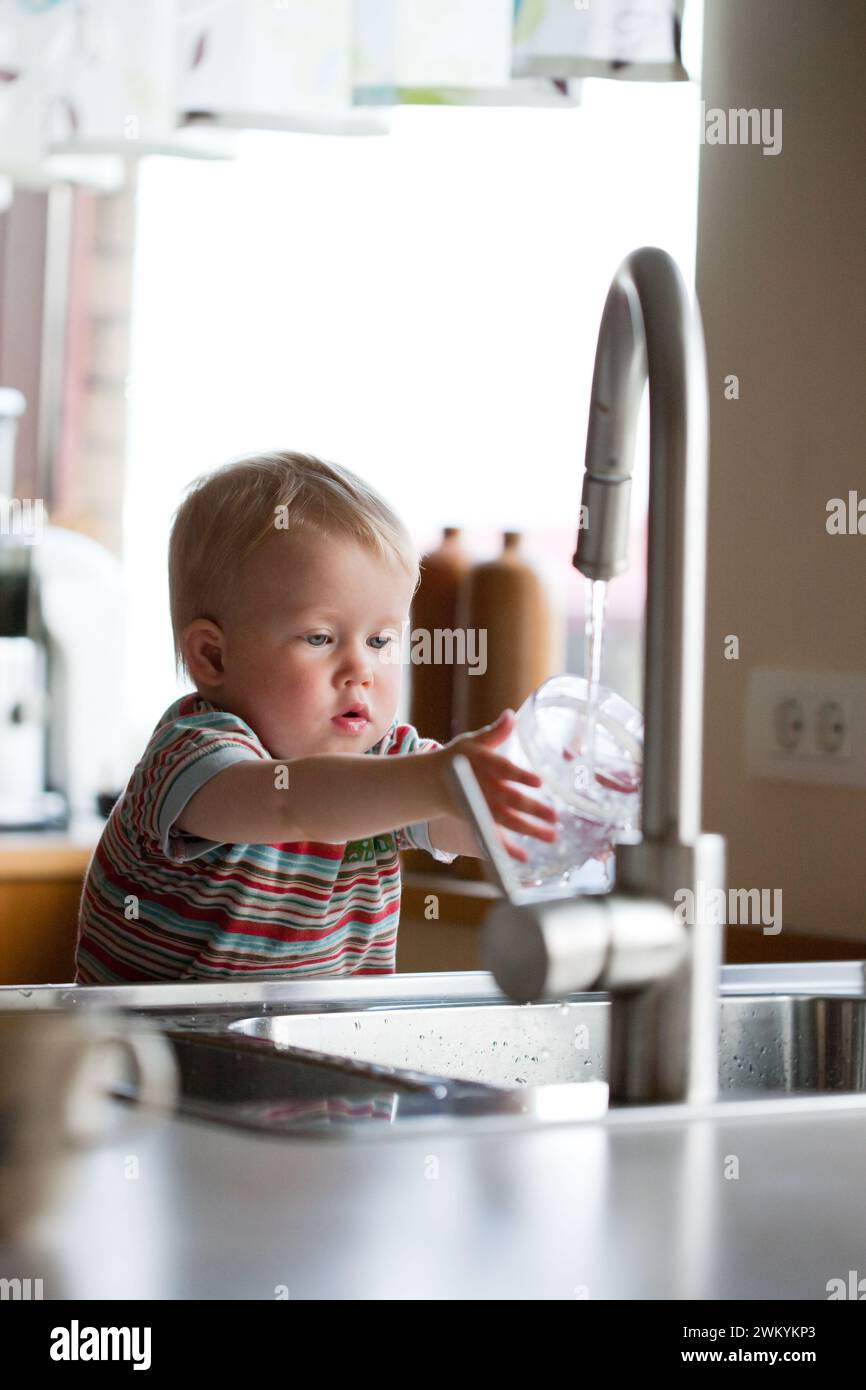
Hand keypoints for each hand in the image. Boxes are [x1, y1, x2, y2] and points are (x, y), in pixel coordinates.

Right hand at [439, 709, 558, 861]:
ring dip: (529, 830)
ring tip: (552, 836)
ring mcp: (480, 806)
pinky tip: (524, 858)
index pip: (504, 770)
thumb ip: (495, 732)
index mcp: (482, 764)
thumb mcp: (474, 741)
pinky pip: (492, 836)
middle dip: (533, 809)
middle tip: (555, 816)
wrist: (433, 781)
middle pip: (510, 800)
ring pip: (506, 820)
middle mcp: (482, 787)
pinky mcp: (477, 820)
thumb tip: (510, 715)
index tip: (540, 783)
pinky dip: (506, 849)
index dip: (521, 776)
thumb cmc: (460, 757)